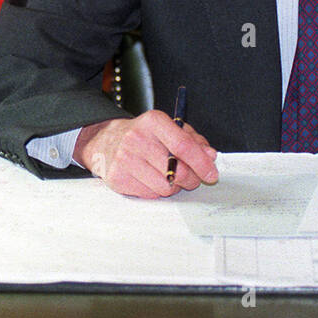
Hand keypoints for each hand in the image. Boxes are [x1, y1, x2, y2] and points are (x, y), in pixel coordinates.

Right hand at [74, 109, 218, 198]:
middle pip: (177, 171)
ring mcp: (125, 160)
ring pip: (166, 187)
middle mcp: (136, 139)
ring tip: (168, 176)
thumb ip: (193, 140)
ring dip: (174, 186)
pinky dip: (157, 190)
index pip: (183, 146)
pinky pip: (151, 195)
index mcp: (153, 122)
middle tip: (192, 178)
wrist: (105, 141)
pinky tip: (151, 179)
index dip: (202, 163)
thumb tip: (210, 156)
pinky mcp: (118, 178)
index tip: (212, 173)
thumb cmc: (143, 135)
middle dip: (192, 179)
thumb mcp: (168, 128)